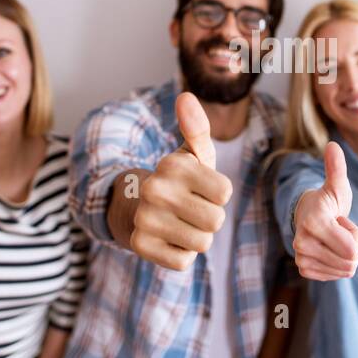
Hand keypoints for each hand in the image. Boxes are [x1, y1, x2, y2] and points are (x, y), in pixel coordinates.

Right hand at [130, 92, 232, 270]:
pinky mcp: (140, 246)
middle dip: (210, 219)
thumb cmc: (177, 181)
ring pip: (202, 243)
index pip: (225, 192)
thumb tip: (185, 96)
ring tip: (180, 224)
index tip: (201, 189)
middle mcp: (154, 190)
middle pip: (216, 221)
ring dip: (197, 238)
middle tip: (191, 209)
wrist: (133, 206)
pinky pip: (184, 261)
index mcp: (172, 165)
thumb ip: (197, 127)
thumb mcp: (191, 154)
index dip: (218, 194)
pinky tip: (168, 239)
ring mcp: (144, 219)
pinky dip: (181, 254)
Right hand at [292, 141, 357, 280]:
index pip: (352, 250)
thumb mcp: (336, 185)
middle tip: (338, 230)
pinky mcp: (303, 270)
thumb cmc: (327, 200)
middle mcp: (302, 242)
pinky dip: (336, 265)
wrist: (306, 215)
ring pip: (344, 270)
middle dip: (352, 246)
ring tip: (333, 238)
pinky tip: (327, 249)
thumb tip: (333, 145)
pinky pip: (334, 277)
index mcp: (314, 222)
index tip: (341, 220)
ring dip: (344, 255)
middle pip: (350, 262)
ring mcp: (301, 258)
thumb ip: (336, 168)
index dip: (355, 234)